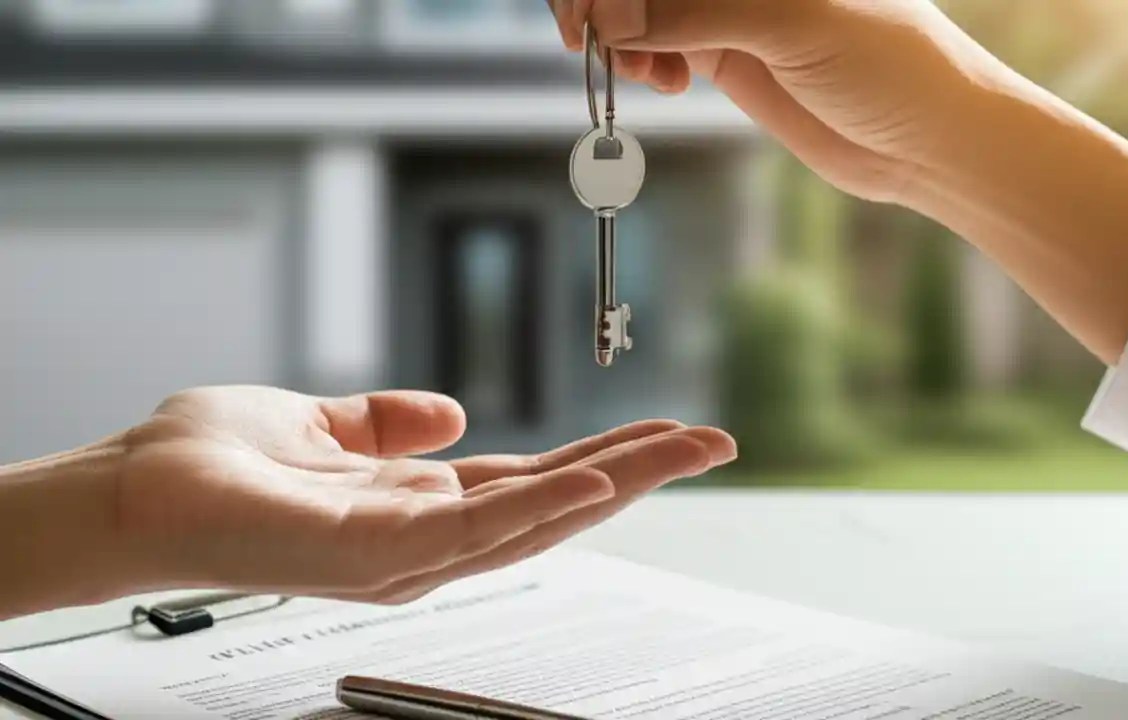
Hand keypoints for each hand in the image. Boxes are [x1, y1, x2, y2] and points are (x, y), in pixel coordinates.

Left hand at [0, 386, 733, 617]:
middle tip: (712, 441)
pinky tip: (595, 486)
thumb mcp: (321, 423)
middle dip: (638, 474)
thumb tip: (449, 412)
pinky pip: (473, 533)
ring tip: (684, 451)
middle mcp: (424, 538)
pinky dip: (541, 509)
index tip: (664, 433)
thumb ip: (387, 423)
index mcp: (419, 505)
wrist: (133, 491)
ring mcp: (405, 554)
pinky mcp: (375, 555)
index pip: (532, 482)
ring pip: (534, 522)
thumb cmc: (211, 465)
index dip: (604, 459)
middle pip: (553, 506)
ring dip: (614, 487)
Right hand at [549, 0, 998, 203]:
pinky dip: (642, 59)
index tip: (596, 13)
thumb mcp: (794, 24)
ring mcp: (731, 8)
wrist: (927, 139)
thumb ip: (699, 12)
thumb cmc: (891, 64)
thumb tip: (612, 15)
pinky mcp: (728, 52)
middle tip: (588, 38)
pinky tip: (665, 82)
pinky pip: (658, 43)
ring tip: (637, 67)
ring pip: (641, 6)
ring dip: (618, 32)